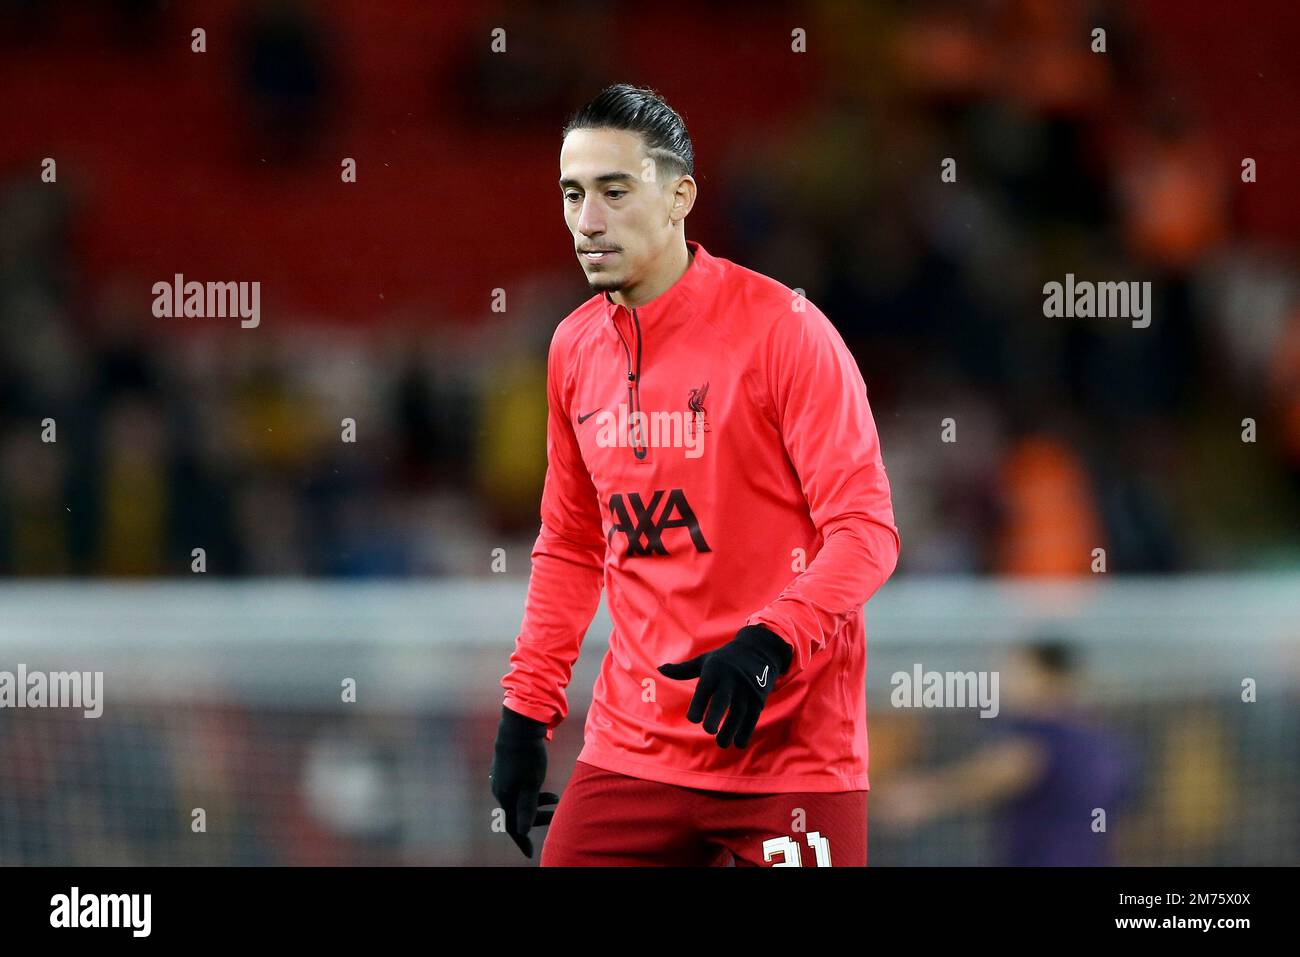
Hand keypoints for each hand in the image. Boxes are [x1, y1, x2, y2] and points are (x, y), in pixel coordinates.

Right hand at [489, 706, 559, 857]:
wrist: (519, 728)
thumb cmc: (528, 758)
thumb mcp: (531, 784)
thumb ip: (527, 808)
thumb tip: (520, 832)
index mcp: (505, 796)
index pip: (512, 826)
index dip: (522, 841)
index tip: (531, 854)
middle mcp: (499, 789)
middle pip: (517, 813)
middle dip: (536, 818)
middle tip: (555, 815)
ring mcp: (501, 778)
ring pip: (519, 799)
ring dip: (537, 803)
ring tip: (556, 798)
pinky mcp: (506, 768)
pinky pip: (518, 789)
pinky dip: (532, 793)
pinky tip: (542, 787)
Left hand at [657, 624, 792, 748]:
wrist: (759, 649)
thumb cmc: (724, 659)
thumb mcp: (704, 660)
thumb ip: (683, 670)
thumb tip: (659, 669)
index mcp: (714, 671)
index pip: (704, 689)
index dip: (699, 704)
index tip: (693, 719)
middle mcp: (730, 680)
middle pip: (723, 700)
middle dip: (716, 715)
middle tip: (709, 731)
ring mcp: (746, 689)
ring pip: (739, 712)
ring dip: (731, 729)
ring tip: (722, 743)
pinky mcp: (759, 697)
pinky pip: (752, 716)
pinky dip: (746, 731)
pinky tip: (738, 743)